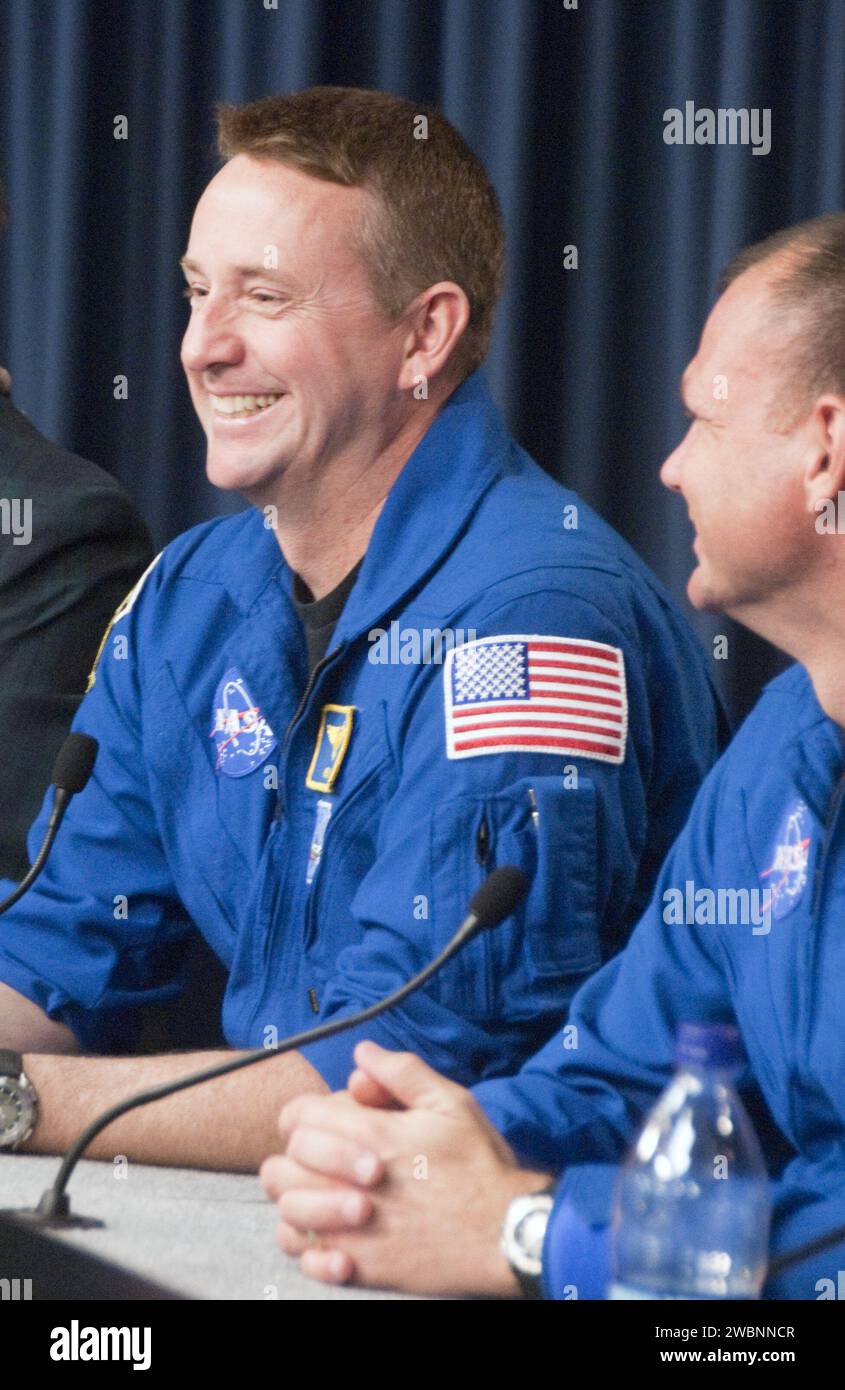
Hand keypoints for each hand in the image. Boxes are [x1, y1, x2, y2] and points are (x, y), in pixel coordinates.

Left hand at [260, 1041, 552, 1295]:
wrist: (503, 1232)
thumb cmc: (480, 1166)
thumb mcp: (450, 1103)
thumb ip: (401, 1073)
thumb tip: (363, 1052)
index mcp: (373, 1136)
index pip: (298, 1117)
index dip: (305, 1114)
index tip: (326, 1122)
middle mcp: (352, 1183)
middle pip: (282, 1165)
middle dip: (298, 1156)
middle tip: (323, 1159)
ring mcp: (353, 1230)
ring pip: (286, 1213)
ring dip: (298, 1199)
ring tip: (324, 1195)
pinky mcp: (360, 1268)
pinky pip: (305, 1259)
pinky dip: (308, 1246)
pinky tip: (332, 1233)